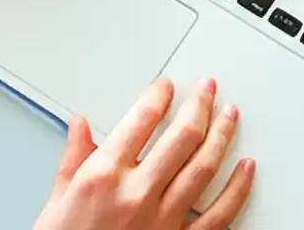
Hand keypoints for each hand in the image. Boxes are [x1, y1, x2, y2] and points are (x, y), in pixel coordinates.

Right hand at [34, 79, 254, 229]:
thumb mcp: (57, 201)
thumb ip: (73, 158)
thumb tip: (80, 126)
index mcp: (103, 176)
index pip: (140, 120)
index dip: (158, 96)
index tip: (166, 87)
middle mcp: (136, 194)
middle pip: (181, 137)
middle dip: (199, 105)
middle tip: (208, 88)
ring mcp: (162, 219)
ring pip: (203, 168)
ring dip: (222, 136)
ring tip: (230, 115)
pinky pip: (219, 214)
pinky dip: (238, 189)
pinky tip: (247, 169)